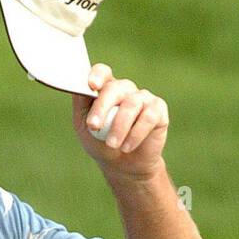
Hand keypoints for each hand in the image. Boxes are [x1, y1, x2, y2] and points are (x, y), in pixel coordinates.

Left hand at [73, 64, 168, 178]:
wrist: (122, 167)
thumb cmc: (100, 143)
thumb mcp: (84, 126)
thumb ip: (82, 105)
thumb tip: (79, 88)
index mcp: (105, 89)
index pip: (103, 72)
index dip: (98, 75)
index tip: (91, 86)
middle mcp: (125, 90)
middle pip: (115, 88)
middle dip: (102, 107)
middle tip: (93, 126)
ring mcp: (143, 98)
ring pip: (131, 104)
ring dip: (119, 126)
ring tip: (112, 145)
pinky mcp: (158, 111)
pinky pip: (148, 116)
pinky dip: (136, 133)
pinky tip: (127, 147)